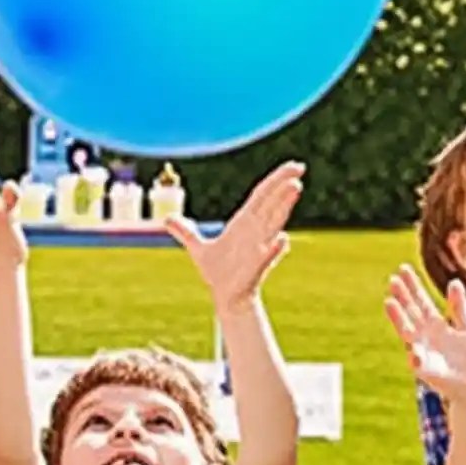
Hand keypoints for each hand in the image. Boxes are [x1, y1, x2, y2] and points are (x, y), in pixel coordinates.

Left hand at [166, 161, 302, 314]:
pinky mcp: (256, 267)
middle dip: (283, 186)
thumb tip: (167, 219)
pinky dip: (275, 249)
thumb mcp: (198, 248)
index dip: (275, 180)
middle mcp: (254, 232)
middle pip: (271, 204)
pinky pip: (267, 256)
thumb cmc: (218, 273)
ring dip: (283, 206)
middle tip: (298, 169)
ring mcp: (258, 248)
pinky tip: (282, 239)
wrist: (225, 298)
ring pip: (273, 223)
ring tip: (295, 189)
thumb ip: (185, 231)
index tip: (293, 166)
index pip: (262, 195)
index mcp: (244, 223)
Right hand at [384, 264, 465, 412]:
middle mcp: (425, 335)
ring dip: (397, 318)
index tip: (402, 269)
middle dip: (402, 296)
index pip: (421, 301)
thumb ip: (460, 308)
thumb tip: (455, 282)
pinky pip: (417, 362)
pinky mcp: (425, 370)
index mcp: (436, 324)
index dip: (413, 285)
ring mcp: (422, 351)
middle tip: (392, 280)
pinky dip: (414, 356)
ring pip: (407, 331)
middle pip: (411, 312)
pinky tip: (413, 351)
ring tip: (389, 303)